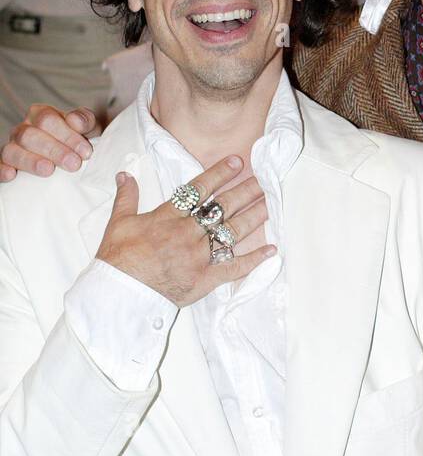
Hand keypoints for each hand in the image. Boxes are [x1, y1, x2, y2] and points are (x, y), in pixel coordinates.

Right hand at [0, 103, 99, 181]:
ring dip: (31, 161)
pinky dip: (2, 170)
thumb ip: (84, 120)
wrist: (74, 155)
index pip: (47, 120)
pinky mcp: (6, 164)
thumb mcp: (88, 127)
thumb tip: (75, 122)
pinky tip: (12, 175)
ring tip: (49, 170)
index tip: (85, 152)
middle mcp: (23, 128)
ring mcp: (12, 146)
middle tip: (74, 164)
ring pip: (12, 151)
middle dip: (53, 150)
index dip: (66, 135)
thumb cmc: (79, 139)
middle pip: (29, 135)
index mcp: (41, 114)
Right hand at [97, 157, 274, 306]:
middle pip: (224, 207)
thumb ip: (126, 197)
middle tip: (264, 180)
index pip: (199, 189)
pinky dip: (254, 259)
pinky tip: (271, 250)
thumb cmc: (117, 259)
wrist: (120, 294)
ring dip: (254, 217)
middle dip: (246, 191)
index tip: (237, 162)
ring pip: (233, 232)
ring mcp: (199, 255)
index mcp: (169, 216)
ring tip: (271, 204)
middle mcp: (189, 232)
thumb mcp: (118, 223)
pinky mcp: (206, 278)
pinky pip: (234, 267)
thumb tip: (124, 174)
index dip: (219, 173)